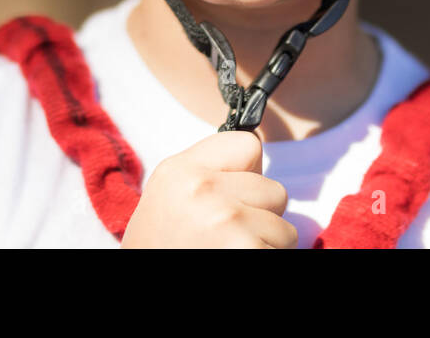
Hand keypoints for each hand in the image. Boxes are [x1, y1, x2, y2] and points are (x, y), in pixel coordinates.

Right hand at [120, 129, 296, 247]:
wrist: (145, 285)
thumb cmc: (160, 246)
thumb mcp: (169, 196)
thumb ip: (209, 174)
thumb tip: (257, 169)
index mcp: (181, 169)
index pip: (249, 145)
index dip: (249, 174)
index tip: (231, 197)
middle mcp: (203, 188)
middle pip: (274, 190)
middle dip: (260, 216)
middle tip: (225, 236)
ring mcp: (227, 220)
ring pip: (284, 229)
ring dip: (265, 245)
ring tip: (230, 251)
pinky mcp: (246, 249)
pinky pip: (283, 252)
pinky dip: (266, 258)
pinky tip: (236, 260)